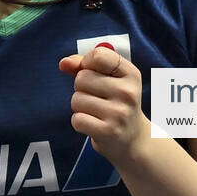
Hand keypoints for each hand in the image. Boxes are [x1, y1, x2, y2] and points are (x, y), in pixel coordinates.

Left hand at [58, 46, 150, 167]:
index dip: (87, 63)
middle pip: (82, 78)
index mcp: (131, 74)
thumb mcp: (108, 79)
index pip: (99, 55)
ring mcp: (119, 113)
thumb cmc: (115, 103)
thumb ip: (84, 65)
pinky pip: (77, 119)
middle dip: (82, 88)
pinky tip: (94, 124)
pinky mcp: (108, 131)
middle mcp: (128, 92)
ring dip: (80, 106)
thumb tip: (64, 63)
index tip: (93, 72)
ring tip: (96, 112)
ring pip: (77, 99)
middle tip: (98, 99)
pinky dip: (80, 122)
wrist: (132, 140)